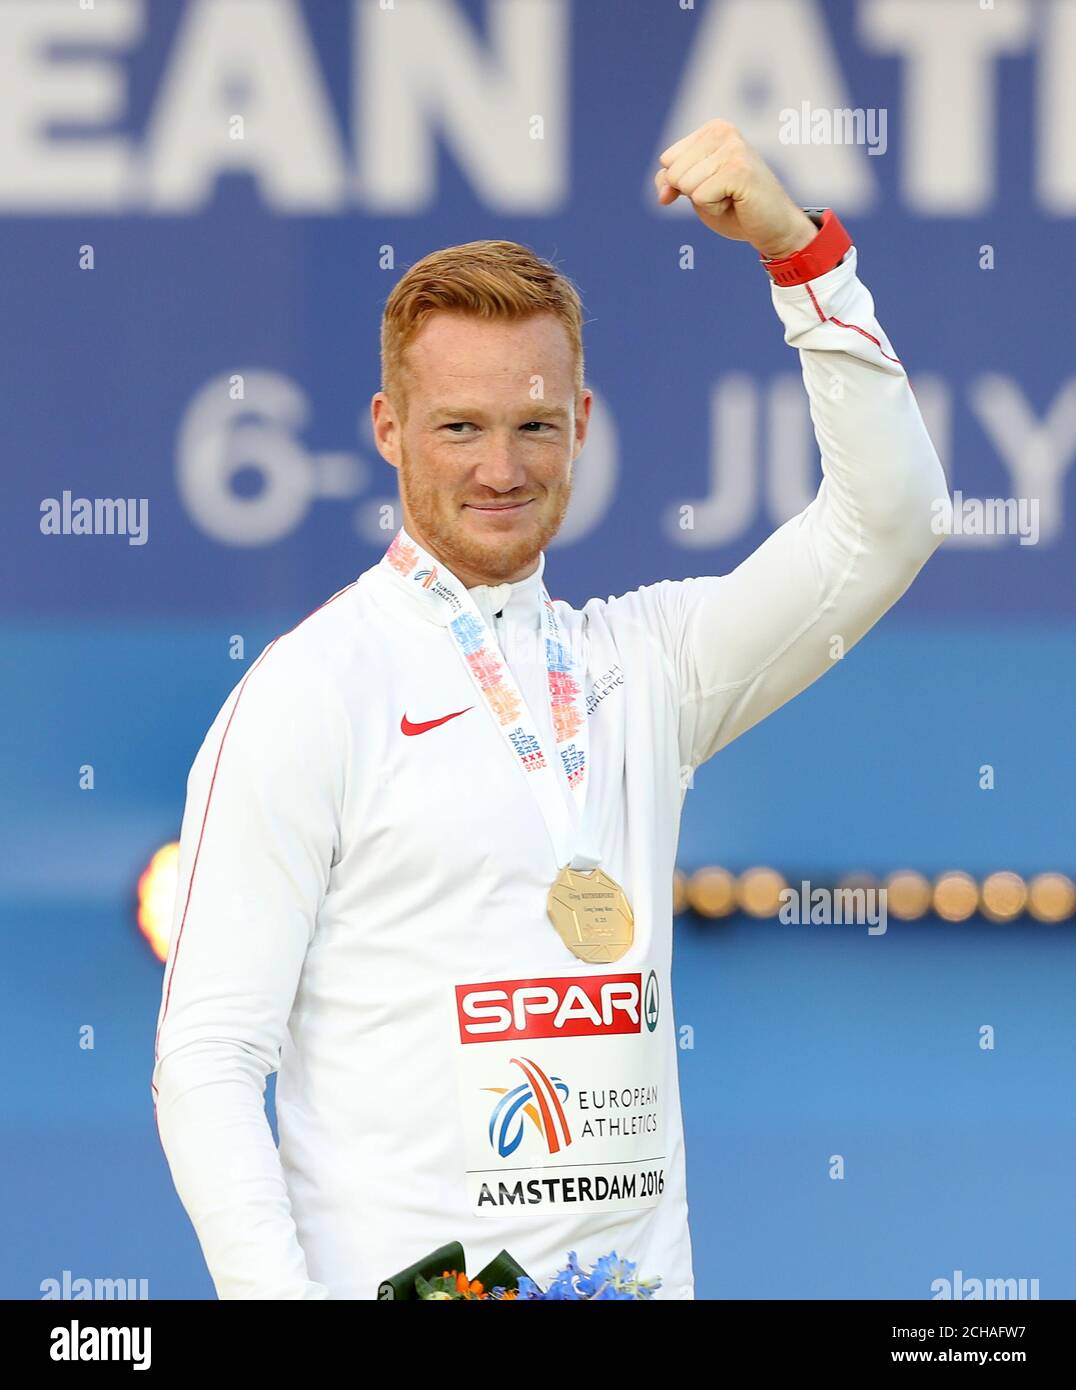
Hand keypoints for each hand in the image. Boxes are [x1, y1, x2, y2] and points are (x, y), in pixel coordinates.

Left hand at [655, 119, 816, 260]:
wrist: (772, 226)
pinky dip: (714, 208)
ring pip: (685, 184)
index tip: (712, 186)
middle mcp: (723, 131)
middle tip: (724, 194)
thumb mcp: (695, 191)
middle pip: (673, 173)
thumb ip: (671, 182)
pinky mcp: (738, 170)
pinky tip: (736, 202)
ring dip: (705, 201)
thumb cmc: (734, 208)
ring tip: (731, 197)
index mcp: (713, 130)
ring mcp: (732, 149)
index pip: (667, 160)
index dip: (681, 184)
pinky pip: (699, 197)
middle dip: (693, 193)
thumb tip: (663, 191)